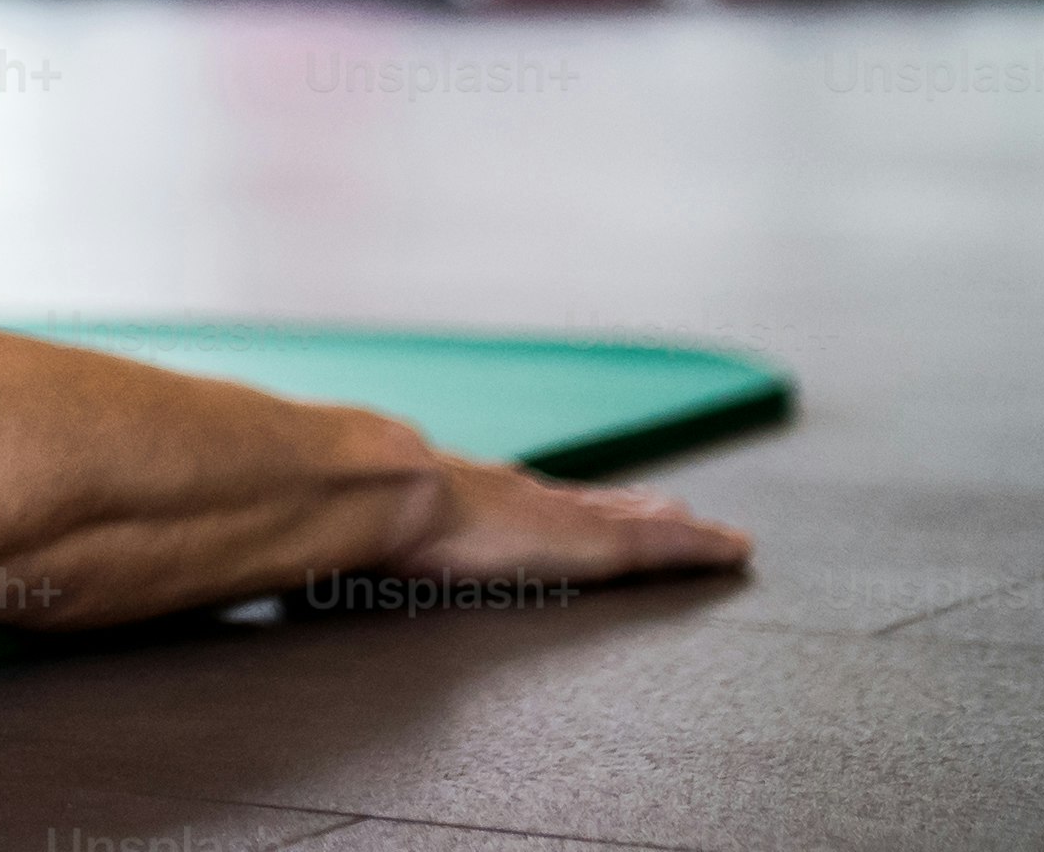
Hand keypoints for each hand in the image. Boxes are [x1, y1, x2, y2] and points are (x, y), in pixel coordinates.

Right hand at [344, 452, 751, 608]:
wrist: (386, 491)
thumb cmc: (371, 518)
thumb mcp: (368, 534)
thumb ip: (356, 537)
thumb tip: (312, 553)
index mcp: (476, 500)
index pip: (533, 502)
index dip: (568, 505)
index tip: (591, 503)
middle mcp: (527, 497)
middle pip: (594, 503)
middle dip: (632, 505)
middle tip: (671, 506)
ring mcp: (563, 516)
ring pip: (637, 520)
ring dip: (676, 526)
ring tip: (713, 532)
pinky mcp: (593, 540)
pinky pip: (662, 541)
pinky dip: (698, 543)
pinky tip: (731, 547)